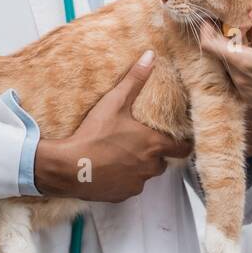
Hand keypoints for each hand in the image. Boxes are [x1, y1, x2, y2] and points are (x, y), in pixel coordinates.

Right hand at [34, 51, 191, 200]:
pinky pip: (129, 187)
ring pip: (145, 175)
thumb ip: (135, 79)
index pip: (183, 149)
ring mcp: (136, 184)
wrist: (68, 167)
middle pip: (163, 161)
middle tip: (141, 142)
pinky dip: (124, 179)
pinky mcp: (121, 195)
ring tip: (122, 154)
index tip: (179, 139)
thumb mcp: (115, 102)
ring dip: (139, 167)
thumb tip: (150, 56)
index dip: (183, 143)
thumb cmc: (93, 134)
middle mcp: (150, 167)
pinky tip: (110, 168)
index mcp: (154, 145)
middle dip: (155, 153)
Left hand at [199, 9, 251, 123]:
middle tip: (247, 24)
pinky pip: (240, 76)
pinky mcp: (251, 98)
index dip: (205, 29)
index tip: (211, 17)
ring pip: (231, 64)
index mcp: (244, 63)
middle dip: (228, 36)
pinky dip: (246, 63)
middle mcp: (239, 79)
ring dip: (239, 50)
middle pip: (221, 53)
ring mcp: (245, 91)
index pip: (209, 45)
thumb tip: (250, 12)